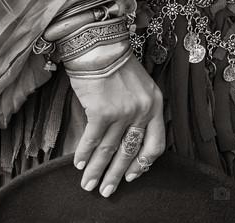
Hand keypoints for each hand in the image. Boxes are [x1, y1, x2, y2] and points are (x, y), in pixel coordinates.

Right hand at [71, 52, 164, 197]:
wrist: (100, 45)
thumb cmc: (116, 64)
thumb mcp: (139, 86)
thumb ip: (138, 111)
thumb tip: (126, 140)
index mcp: (155, 104)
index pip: (156, 144)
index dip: (143, 164)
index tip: (133, 175)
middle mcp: (142, 110)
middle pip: (131, 152)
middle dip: (116, 175)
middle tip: (106, 191)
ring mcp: (123, 112)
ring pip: (110, 150)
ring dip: (97, 170)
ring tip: (89, 185)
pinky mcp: (103, 111)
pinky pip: (93, 140)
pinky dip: (84, 154)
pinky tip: (78, 164)